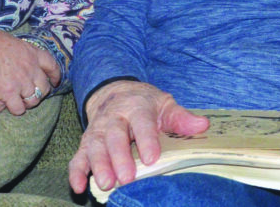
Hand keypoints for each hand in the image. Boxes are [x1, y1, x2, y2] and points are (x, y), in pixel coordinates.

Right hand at [0, 27, 60, 114]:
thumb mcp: (9, 40)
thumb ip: (17, 50)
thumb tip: (15, 52)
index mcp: (32, 53)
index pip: (51, 65)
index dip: (55, 75)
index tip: (55, 81)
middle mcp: (31, 68)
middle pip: (45, 86)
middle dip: (41, 92)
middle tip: (33, 95)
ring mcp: (22, 81)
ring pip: (34, 99)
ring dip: (29, 103)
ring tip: (23, 103)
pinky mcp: (9, 93)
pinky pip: (19, 108)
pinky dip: (17, 110)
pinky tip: (11, 108)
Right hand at [68, 80, 208, 194]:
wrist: (115, 93)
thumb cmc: (145, 104)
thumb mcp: (164, 105)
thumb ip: (181, 117)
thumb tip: (203, 125)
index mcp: (136, 107)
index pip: (142, 122)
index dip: (147, 140)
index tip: (152, 158)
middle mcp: (114, 118)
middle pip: (114, 136)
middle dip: (120, 157)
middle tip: (127, 178)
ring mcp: (97, 131)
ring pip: (95, 147)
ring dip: (99, 166)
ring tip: (107, 184)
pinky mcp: (86, 143)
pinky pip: (77, 157)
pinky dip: (76, 171)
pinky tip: (79, 186)